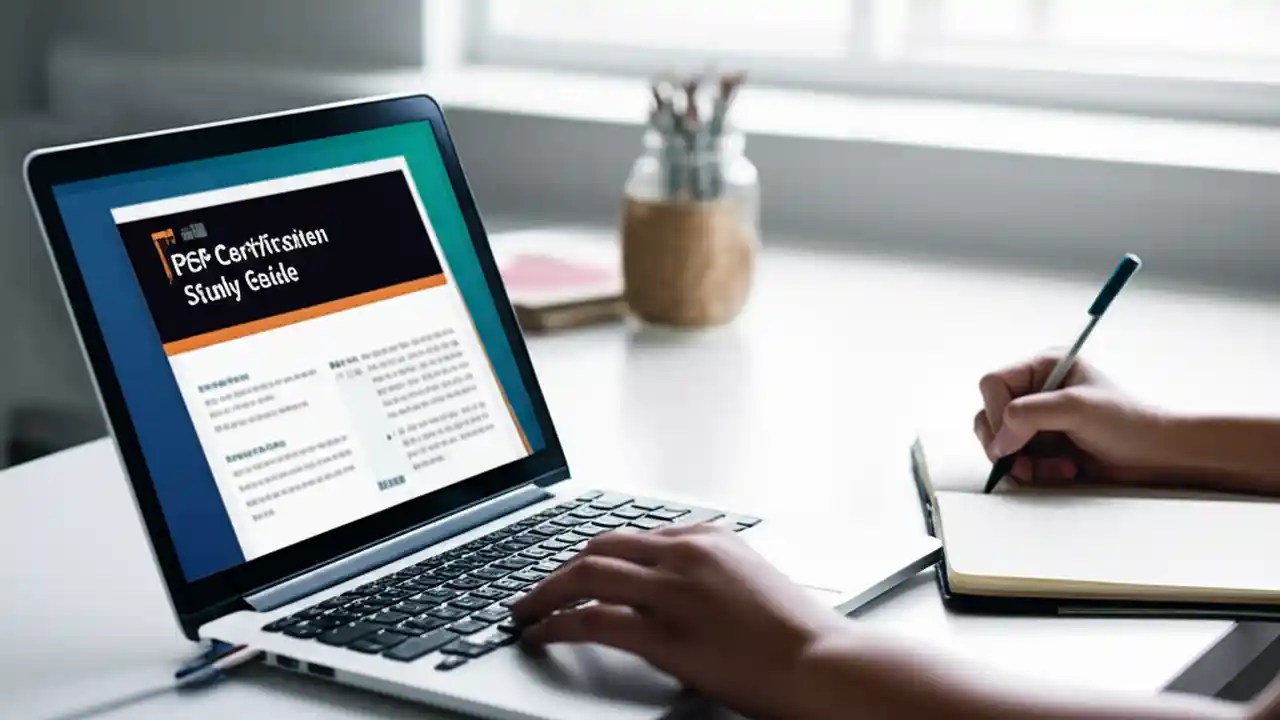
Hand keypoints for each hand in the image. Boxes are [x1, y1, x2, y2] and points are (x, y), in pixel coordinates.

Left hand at [511, 524, 847, 718]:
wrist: (824, 664)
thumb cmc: (797, 633)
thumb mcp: (750, 581)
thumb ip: (709, 573)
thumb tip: (673, 585)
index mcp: (707, 537)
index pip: (631, 536)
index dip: (593, 555)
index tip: (573, 570)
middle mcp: (685, 553)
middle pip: (599, 547)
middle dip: (560, 568)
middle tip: (538, 590)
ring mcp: (672, 592)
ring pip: (585, 577)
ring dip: (544, 593)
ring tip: (523, 611)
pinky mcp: (664, 635)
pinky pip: (591, 622)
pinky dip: (555, 625)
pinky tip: (540, 635)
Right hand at [974, 353, 1169, 484]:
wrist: (1157, 454)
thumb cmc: (1128, 422)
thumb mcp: (1077, 409)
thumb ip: (1029, 415)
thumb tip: (997, 441)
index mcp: (1043, 367)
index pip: (993, 384)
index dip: (996, 411)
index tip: (1012, 437)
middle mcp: (1036, 390)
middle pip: (989, 413)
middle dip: (1005, 442)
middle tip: (1021, 461)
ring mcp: (1039, 419)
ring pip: (1000, 441)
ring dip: (1021, 461)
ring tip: (1054, 468)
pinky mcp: (1044, 445)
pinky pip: (1017, 459)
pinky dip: (1034, 470)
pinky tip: (1063, 471)